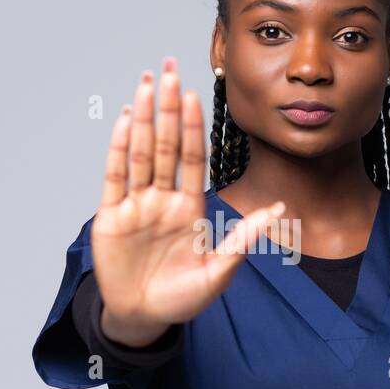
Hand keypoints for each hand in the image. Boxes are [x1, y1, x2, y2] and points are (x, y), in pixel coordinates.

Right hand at [90, 57, 283, 345]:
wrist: (144, 319)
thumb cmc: (182, 298)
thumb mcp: (219, 272)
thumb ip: (242, 240)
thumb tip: (277, 210)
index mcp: (189, 207)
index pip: (191, 157)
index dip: (191, 126)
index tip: (194, 94)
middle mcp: (163, 198)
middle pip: (164, 144)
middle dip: (166, 107)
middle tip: (167, 69)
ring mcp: (136, 205)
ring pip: (139, 152)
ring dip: (141, 117)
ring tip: (144, 83)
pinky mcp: (111, 216)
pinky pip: (115, 176)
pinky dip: (118, 148)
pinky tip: (122, 119)